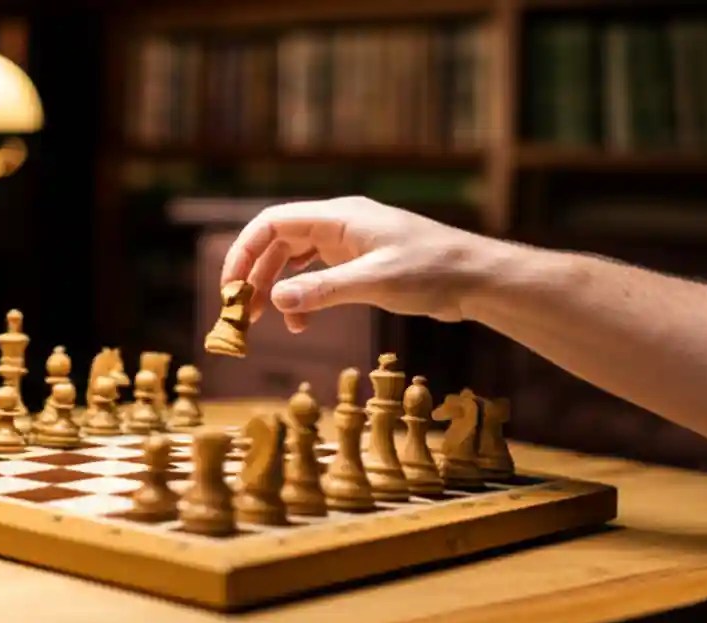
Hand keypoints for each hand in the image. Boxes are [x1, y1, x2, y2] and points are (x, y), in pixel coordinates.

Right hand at [220, 196, 510, 332]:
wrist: (476, 278)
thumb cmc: (433, 272)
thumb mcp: (375, 282)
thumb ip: (323, 290)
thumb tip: (275, 300)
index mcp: (340, 217)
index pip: (273, 223)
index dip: (244, 251)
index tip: (230, 287)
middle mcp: (340, 224)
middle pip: (279, 242)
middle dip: (256, 275)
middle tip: (241, 312)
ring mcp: (350, 243)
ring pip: (295, 260)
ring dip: (276, 287)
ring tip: (264, 320)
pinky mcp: (361, 263)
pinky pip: (316, 275)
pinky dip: (303, 296)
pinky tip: (302, 322)